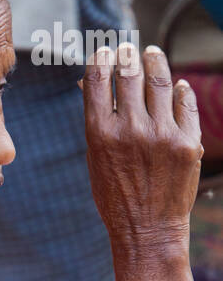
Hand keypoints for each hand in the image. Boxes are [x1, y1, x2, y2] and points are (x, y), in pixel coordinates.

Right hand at [82, 43, 201, 254]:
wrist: (147, 231)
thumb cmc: (116, 197)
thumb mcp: (96, 160)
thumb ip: (98, 122)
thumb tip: (94, 83)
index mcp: (101, 135)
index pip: (99, 80)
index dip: (102, 60)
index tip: (105, 53)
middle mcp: (131, 130)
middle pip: (130, 73)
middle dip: (128, 55)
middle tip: (129, 49)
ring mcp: (162, 135)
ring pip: (160, 81)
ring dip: (155, 62)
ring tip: (152, 55)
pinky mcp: (187, 142)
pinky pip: (185, 102)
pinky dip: (179, 90)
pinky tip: (175, 87)